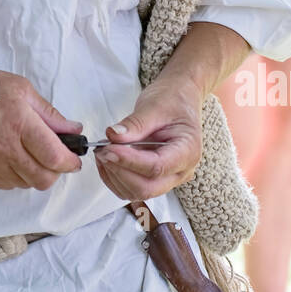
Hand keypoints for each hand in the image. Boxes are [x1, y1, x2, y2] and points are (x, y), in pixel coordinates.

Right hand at [0, 57, 82, 190]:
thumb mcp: (20, 88)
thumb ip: (48, 113)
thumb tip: (73, 130)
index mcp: (19, 123)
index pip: (54, 157)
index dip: (70, 162)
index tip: (73, 157)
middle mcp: (5, 148)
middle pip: (43, 179)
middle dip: (55, 171)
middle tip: (54, 157)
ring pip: (26, 184)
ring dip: (35, 173)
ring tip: (30, 153)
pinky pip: (6, 184)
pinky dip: (16, 176)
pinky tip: (12, 157)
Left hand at [93, 75, 203, 200]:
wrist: (180, 99)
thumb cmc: (173, 101)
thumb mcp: (154, 106)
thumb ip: (134, 124)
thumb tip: (113, 136)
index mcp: (187, 151)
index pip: (156, 167)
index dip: (129, 161)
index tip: (108, 148)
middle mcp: (181, 170)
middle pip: (147, 187)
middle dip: (119, 171)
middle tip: (102, 150)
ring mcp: (168, 177)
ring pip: (137, 192)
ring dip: (114, 175)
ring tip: (103, 151)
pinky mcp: (155, 178)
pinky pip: (132, 188)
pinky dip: (115, 178)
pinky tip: (107, 159)